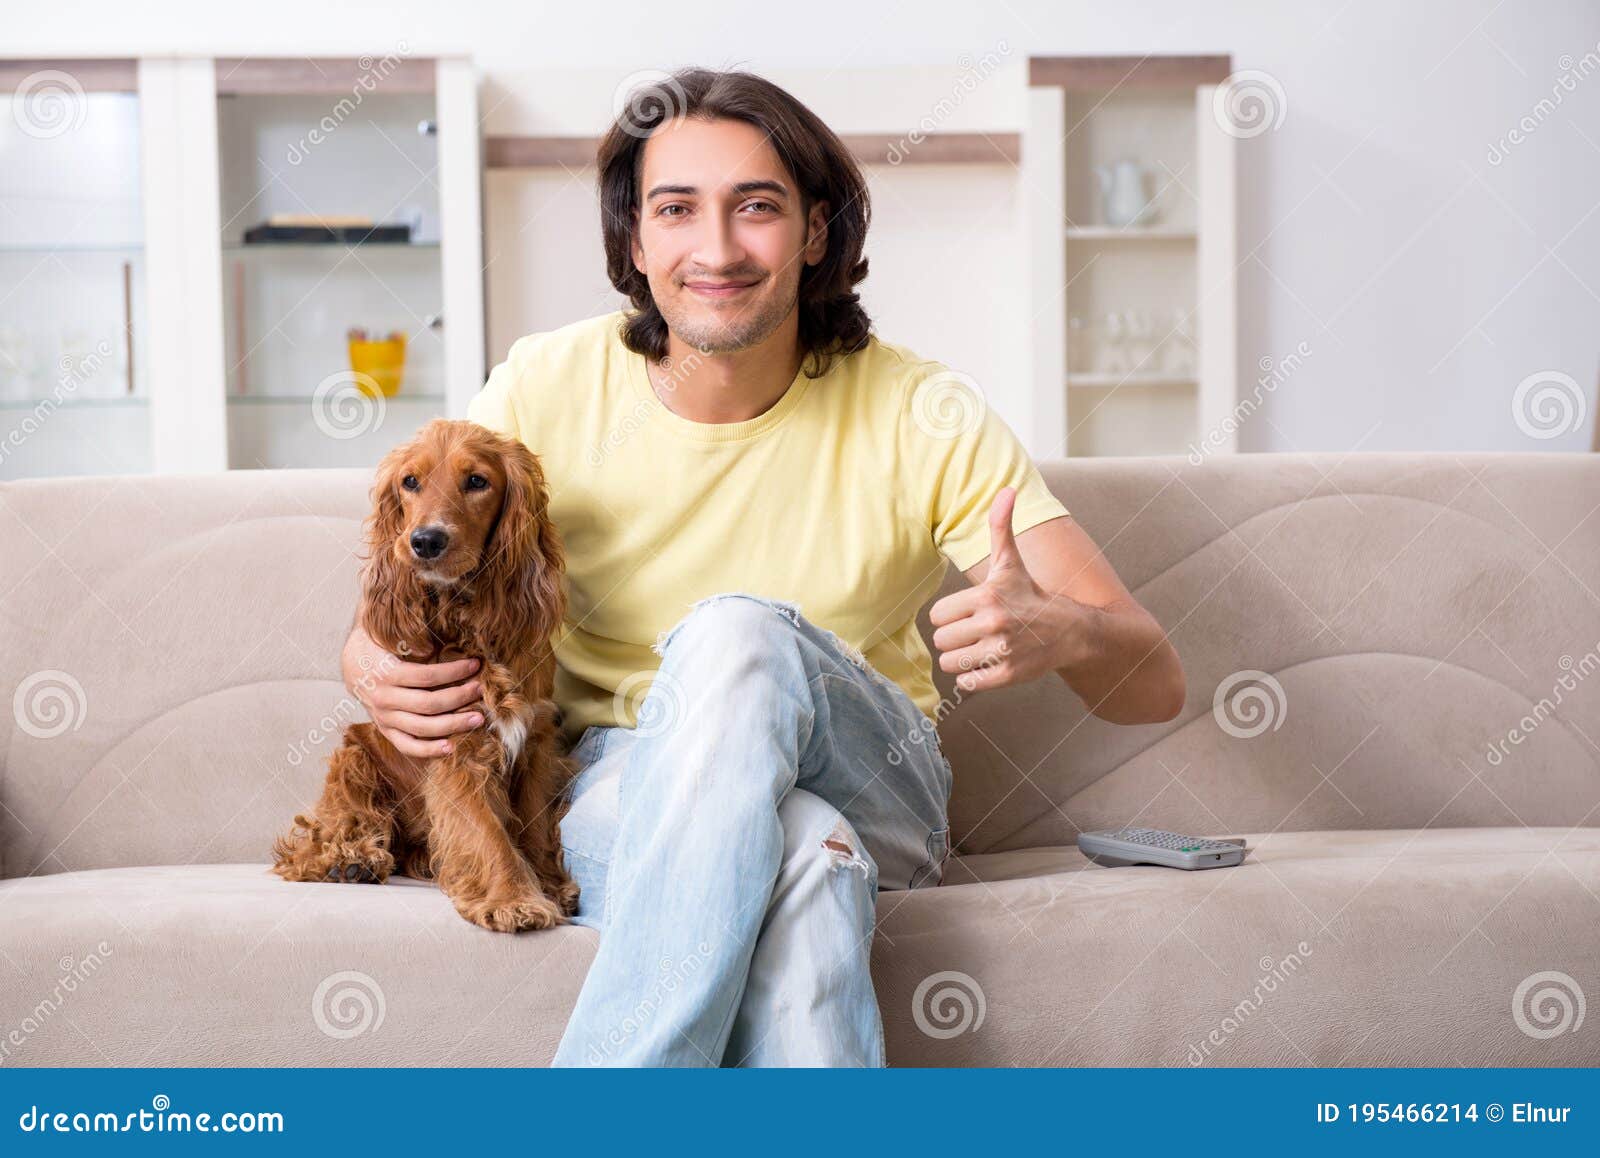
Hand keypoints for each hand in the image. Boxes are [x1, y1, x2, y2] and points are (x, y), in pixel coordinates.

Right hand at [341, 625, 485, 757]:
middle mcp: (384, 698)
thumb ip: (410, 639)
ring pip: (422, 727)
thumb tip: (433, 647)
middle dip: (459, 697)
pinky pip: (407, 746)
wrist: (352, 664)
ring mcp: (384, 717)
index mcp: (386, 673)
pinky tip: (451, 747)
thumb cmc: (378, 644)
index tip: (475, 664)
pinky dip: (429, 750)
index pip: (426, 676)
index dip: (453, 672)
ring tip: (478, 718)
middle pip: (429, 704)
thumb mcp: (388, 633)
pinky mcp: (386, 730)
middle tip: (481, 690)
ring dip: (453, 725)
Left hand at [928, 487, 1096, 693]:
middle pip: (941, 641)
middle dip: (954, 639)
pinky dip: (972, 678)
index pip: (937, 615)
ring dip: (961, 660)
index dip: (950, 616)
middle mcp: (994, 623)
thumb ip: (1000, 526)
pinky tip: (989, 665)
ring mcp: (1001, 651)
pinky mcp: (1008, 675)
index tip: (969, 613)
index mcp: (987, 595)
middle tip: (975, 633)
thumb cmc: (1030, 594)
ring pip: (950, 663)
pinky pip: (967, 684)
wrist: (1070, 631)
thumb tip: (1006, 489)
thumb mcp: (1011, 562)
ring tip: (980, 649)